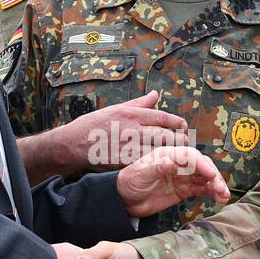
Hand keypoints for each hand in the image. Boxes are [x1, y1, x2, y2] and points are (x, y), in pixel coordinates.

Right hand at [64, 91, 188, 170]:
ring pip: (158, 151)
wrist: (74, 143)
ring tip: (179, 154)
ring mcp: (128, 147)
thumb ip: (139, 103)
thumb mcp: (116, 108)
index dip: (177, 122)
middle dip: (179, 139)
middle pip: (165, 135)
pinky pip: (146, 163)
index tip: (184, 126)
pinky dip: (157, 163)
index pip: (162, 117)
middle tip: (185, 142)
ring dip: (171, 153)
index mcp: (131, 114)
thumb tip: (155, 94)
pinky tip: (164, 164)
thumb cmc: (95, 124)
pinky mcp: (123, 162)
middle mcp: (131, 129)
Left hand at [116, 145, 230, 217]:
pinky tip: (220, 198)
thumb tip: (171, 162)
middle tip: (220, 189)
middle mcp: (178, 163)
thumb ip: (155, 168)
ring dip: (216, 185)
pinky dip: (212, 192)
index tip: (210, 176)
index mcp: (168, 154)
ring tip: (224, 196)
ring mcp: (183, 176)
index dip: (202, 165)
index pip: (190, 156)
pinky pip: (202, 188)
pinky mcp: (184, 189)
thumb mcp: (139, 175)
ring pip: (205, 177)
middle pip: (202, 165)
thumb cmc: (128, 183)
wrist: (124, 200)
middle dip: (213, 176)